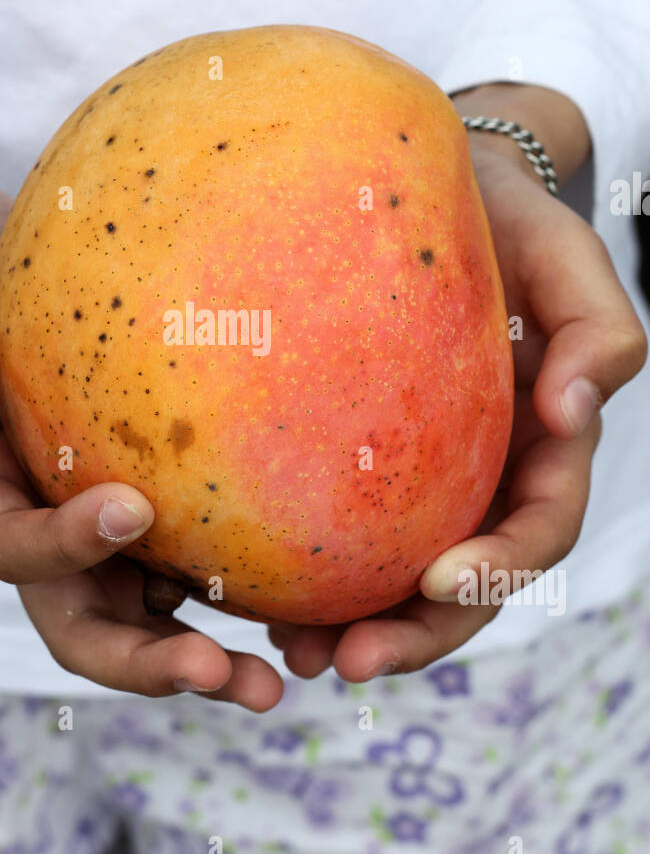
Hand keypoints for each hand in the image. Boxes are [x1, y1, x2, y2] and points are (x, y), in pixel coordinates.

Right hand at [0, 188, 283, 710]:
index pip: (12, 546)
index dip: (62, 546)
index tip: (131, 510)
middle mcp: (38, 534)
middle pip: (81, 626)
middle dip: (143, 664)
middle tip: (218, 675)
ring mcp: (98, 536)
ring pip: (147, 623)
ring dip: (205, 664)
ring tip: (275, 685)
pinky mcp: (152, 516)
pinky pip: (194, 570)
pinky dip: (242, 604)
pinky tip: (306, 615)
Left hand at [268, 85, 647, 682]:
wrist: (434, 190)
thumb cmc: (506, 220)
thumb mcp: (565, 254)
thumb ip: (600, 330)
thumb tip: (574, 411)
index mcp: (543, 449)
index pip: (535, 530)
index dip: (498, 570)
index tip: (437, 583)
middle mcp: (484, 480)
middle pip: (463, 586)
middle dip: (415, 636)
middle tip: (349, 663)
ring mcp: (422, 481)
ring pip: (396, 578)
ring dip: (353, 628)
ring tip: (292, 654)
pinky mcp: (356, 464)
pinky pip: (339, 533)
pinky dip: (308, 574)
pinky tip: (254, 599)